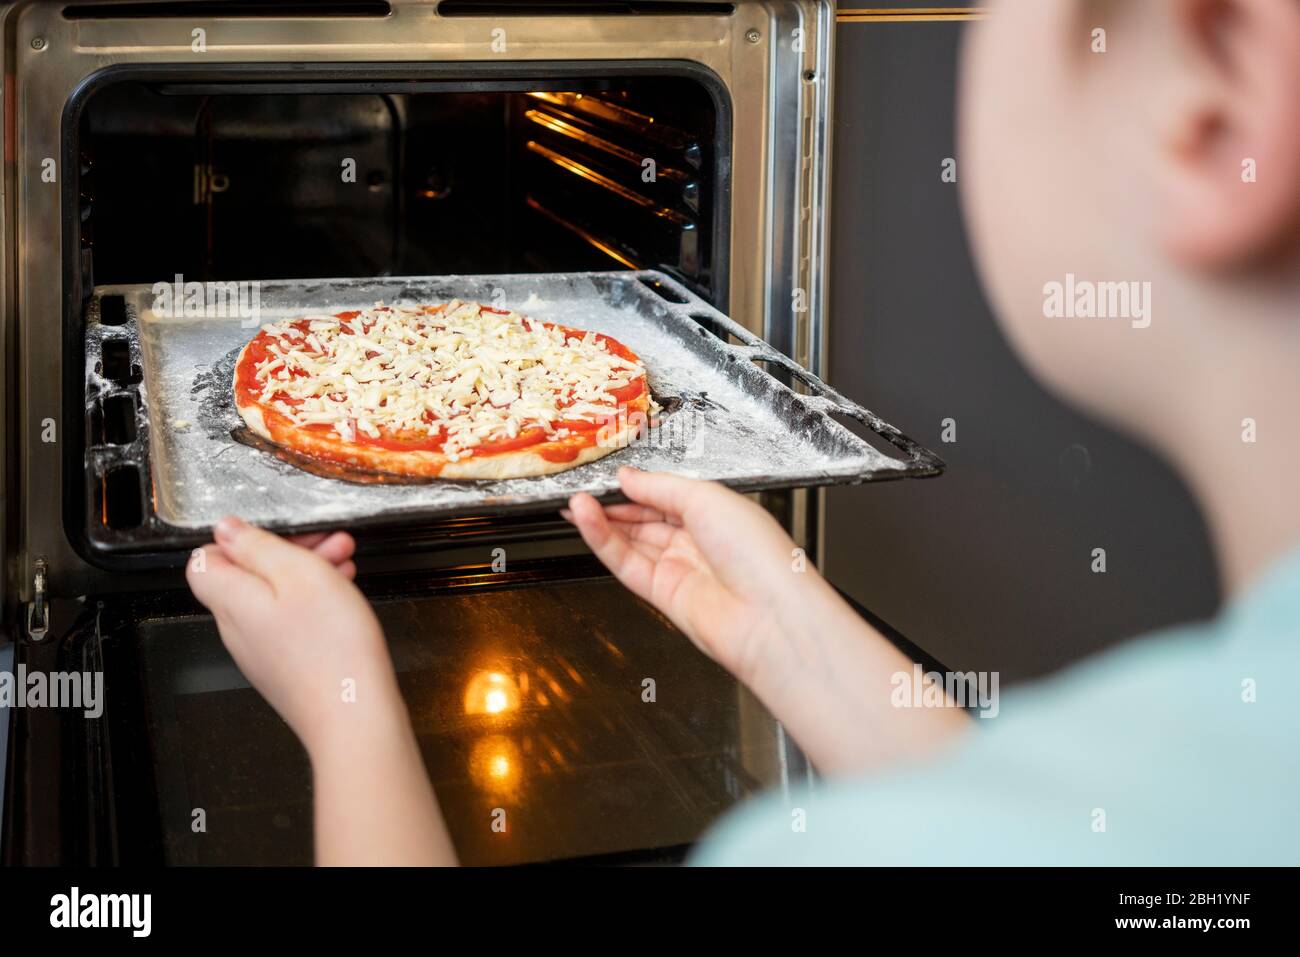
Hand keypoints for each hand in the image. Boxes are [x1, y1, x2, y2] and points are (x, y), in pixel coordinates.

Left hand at [185, 517, 403, 755]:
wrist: (354, 715)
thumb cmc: (332, 649)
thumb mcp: (299, 574)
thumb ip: (257, 546)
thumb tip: (226, 529)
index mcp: (231, 602)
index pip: (204, 560)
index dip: (240, 539)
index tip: (279, 533)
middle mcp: (237, 630)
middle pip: (246, 577)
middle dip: (288, 552)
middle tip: (329, 543)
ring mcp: (260, 652)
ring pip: (273, 598)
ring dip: (307, 574)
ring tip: (345, 565)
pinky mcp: (284, 668)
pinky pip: (290, 623)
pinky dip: (314, 603)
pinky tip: (343, 598)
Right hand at [564, 468, 817, 688]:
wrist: (769, 616)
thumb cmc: (759, 555)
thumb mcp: (707, 499)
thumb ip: (660, 487)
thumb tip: (628, 476)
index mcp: (716, 514)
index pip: (665, 495)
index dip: (635, 486)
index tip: (606, 476)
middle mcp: (697, 542)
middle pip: (644, 518)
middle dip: (612, 504)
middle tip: (582, 490)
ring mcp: (679, 568)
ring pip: (630, 541)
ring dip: (601, 521)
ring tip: (574, 503)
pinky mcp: (662, 594)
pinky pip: (625, 563)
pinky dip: (603, 542)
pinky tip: (586, 522)